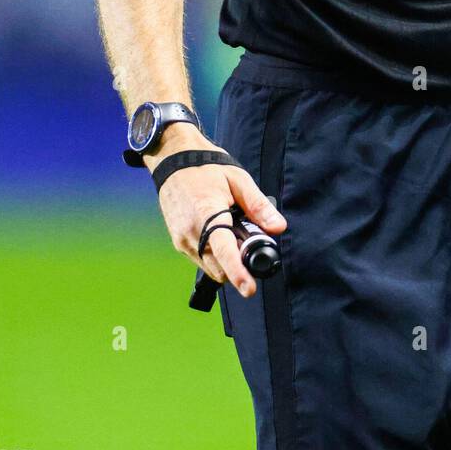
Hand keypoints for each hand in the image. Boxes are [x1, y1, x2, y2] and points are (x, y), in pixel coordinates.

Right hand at [145, 124, 286, 294]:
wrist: (172, 160)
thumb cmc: (206, 167)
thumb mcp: (238, 179)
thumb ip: (258, 206)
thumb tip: (278, 228)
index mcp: (206, 214)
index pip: (224, 251)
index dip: (238, 272)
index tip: (250, 288)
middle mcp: (191, 233)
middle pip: (220, 267)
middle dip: (239, 266)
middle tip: (252, 245)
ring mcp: (181, 240)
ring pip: (211, 267)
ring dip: (226, 261)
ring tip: (234, 233)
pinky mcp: (178, 242)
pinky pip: (201, 259)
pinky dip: (215, 256)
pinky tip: (221, 233)